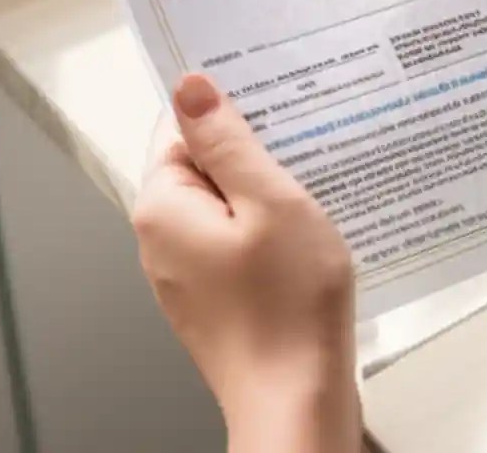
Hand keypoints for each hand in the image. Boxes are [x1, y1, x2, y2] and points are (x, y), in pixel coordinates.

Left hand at [134, 73, 360, 452]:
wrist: (298, 399)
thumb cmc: (289, 304)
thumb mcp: (271, 202)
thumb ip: (228, 142)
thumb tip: (191, 87)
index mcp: (163, 208)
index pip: (182, 130)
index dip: (231, 110)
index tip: (279, 100)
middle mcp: (163, 240)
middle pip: (205, 168)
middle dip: (258, 152)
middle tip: (313, 142)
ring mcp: (188, 274)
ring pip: (228, 207)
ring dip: (271, 194)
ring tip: (324, 186)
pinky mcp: (218, 298)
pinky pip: (240, 244)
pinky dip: (273, 232)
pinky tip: (314, 235)